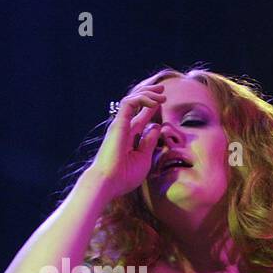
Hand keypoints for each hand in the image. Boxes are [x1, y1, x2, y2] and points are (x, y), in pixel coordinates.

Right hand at [87, 74, 169, 200]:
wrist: (110, 181)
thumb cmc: (125, 176)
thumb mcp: (144, 157)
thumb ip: (149, 141)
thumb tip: (156, 126)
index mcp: (129, 138)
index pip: (140, 118)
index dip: (150, 108)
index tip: (161, 102)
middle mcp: (123, 128)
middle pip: (135, 105)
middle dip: (149, 95)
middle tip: (163, 91)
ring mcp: (120, 125)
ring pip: (132, 100)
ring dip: (147, 94)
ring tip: (161, 93)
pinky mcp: (118, 123)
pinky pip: (129, 103)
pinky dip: (142, 99)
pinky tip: (154, 102)